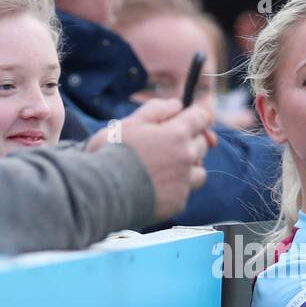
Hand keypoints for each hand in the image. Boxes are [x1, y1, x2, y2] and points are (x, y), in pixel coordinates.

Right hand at [92, 98, 213, 220]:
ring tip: (166, 169)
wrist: (103, 192)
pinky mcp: (178, 202)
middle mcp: (186, 157)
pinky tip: (157, 187)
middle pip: (202, 144)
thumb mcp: (130, 122)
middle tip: (167, 144)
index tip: (189, 118)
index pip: (202, 118)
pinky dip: (176, 189)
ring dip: (189, 167)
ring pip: (200, 171)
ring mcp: (184, 181)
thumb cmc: (113, 153)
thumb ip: (156, 109)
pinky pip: (185, 192)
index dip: (196, 116)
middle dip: (189, 141)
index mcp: (177, 133)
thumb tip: (176, 105)